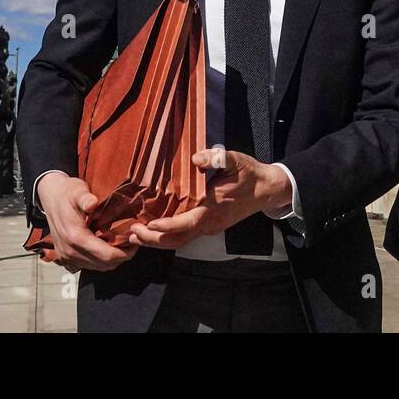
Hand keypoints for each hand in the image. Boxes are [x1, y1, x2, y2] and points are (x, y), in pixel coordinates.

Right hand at [35, 172, 136, 272]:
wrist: (50, 196)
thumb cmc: (67, 192)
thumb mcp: (77, 190)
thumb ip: (85, 198)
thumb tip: (92, 203)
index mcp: (75, 237)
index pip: (106, 255)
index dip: (125, 253)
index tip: (135, 242)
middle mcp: (69, 251)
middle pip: (103, 265)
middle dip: (121, 257)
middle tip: (132, 243)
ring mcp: (66, 256)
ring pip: (97, 267)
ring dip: (112, 260)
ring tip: (122, 244)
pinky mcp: (65, 257)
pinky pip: (88, 265)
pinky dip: (100, 260)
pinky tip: (107, 246)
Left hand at [127, 148, 291, 250]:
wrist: (267, 190)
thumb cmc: (249, 174)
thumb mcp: (235, 160)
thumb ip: (217, 157)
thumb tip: (196, 157)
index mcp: (213, 208)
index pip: (186, 223)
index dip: (166, 226)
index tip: (148, 224)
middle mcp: (209, 222)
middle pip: (178, 240)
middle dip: (154, 240)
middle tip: (131, 234)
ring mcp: (210, 227)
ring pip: (180, 241)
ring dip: (158, 241)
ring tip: (136, 236)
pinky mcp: (210, 226)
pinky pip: (186, 236)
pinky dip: (168, 236)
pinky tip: (155, 230)